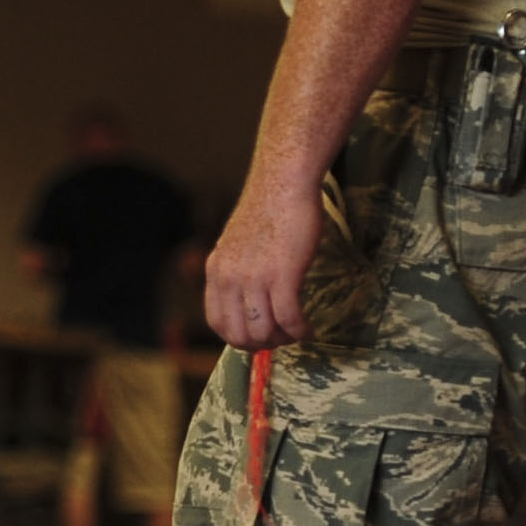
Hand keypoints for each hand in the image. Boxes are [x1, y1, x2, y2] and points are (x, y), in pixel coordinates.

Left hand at [202, 180, 323, 350]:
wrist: (284, 182)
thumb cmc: (270, 209)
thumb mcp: (239, 242)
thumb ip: (238, 270)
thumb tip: (247, 300)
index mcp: (216, 270)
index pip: (217, 322)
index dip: (239, 337)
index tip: (260, 335)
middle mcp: (229, 277)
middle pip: (239, 335)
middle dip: (263, 344)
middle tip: (283, 336)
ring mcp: (254, 278)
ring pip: (264, 331)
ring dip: (284, 339)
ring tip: (298, 331)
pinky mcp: (282, 275)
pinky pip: (289, 320)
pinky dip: (300, 331)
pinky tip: (309, 329)